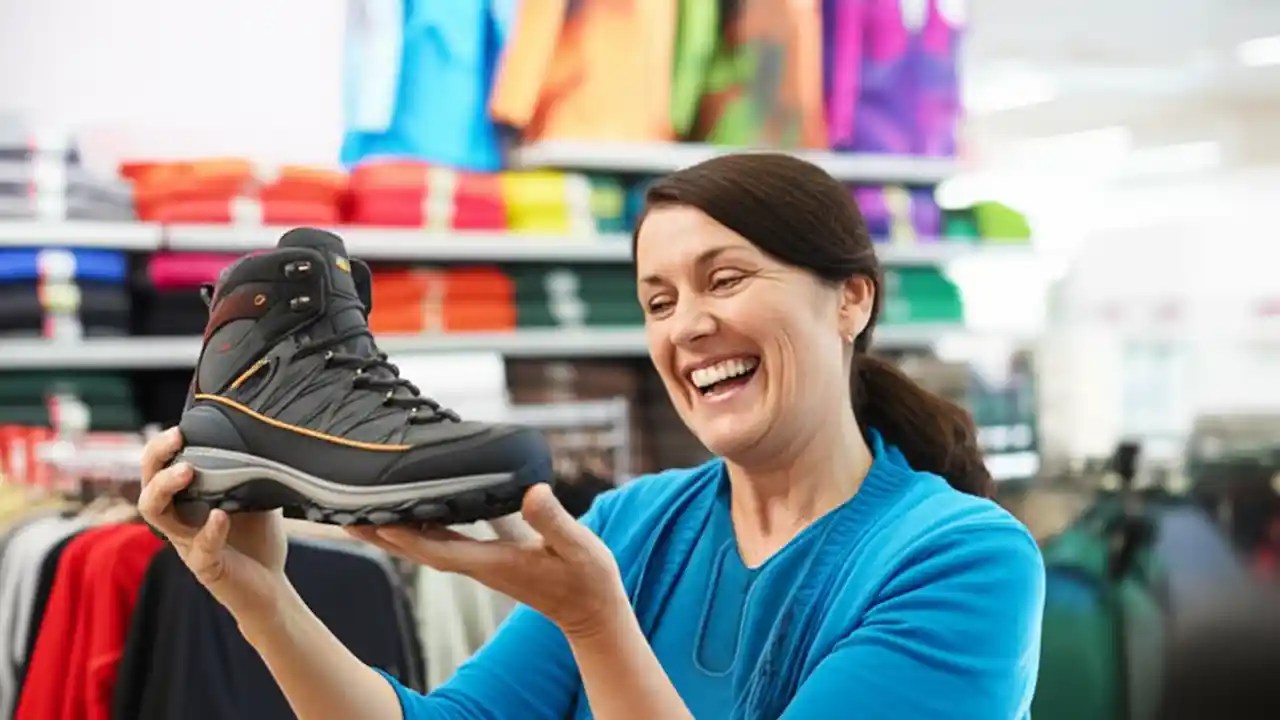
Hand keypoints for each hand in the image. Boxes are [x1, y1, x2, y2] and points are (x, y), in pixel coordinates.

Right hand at [137, 428, 290, 624]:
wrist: (270, 587)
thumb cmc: (256, 540)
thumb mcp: (255, 498)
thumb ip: (252, 473)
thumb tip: (265, 437)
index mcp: (186, 502)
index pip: (159, 470)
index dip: (161, 447)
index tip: (180, 426)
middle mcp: (178, 521)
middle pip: (146, 485)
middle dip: (155, 459)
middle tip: (175, 437)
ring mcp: (187, 544)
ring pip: (156, 514)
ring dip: (167, 488)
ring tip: (187, 470)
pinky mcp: (205, 567)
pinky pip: (199, 548)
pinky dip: (210, 530)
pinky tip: (220, 516)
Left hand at [348, 484, 625, 639]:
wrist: (592, 611)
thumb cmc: (587, 580)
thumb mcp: (578, 546)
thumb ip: (553, 521)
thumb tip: (531, 492)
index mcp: (494, 563)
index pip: (437, 549)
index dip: (403, 534)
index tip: (371, 518)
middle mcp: (479, 566)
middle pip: (417, 548)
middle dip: (379, 532)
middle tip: (340, 511)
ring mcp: (481, 564)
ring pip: (426, 544)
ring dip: (392, 529)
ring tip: (360, 507)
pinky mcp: (489, 558)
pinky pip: (445, 538)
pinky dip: (422, 523)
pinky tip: (414, 506)